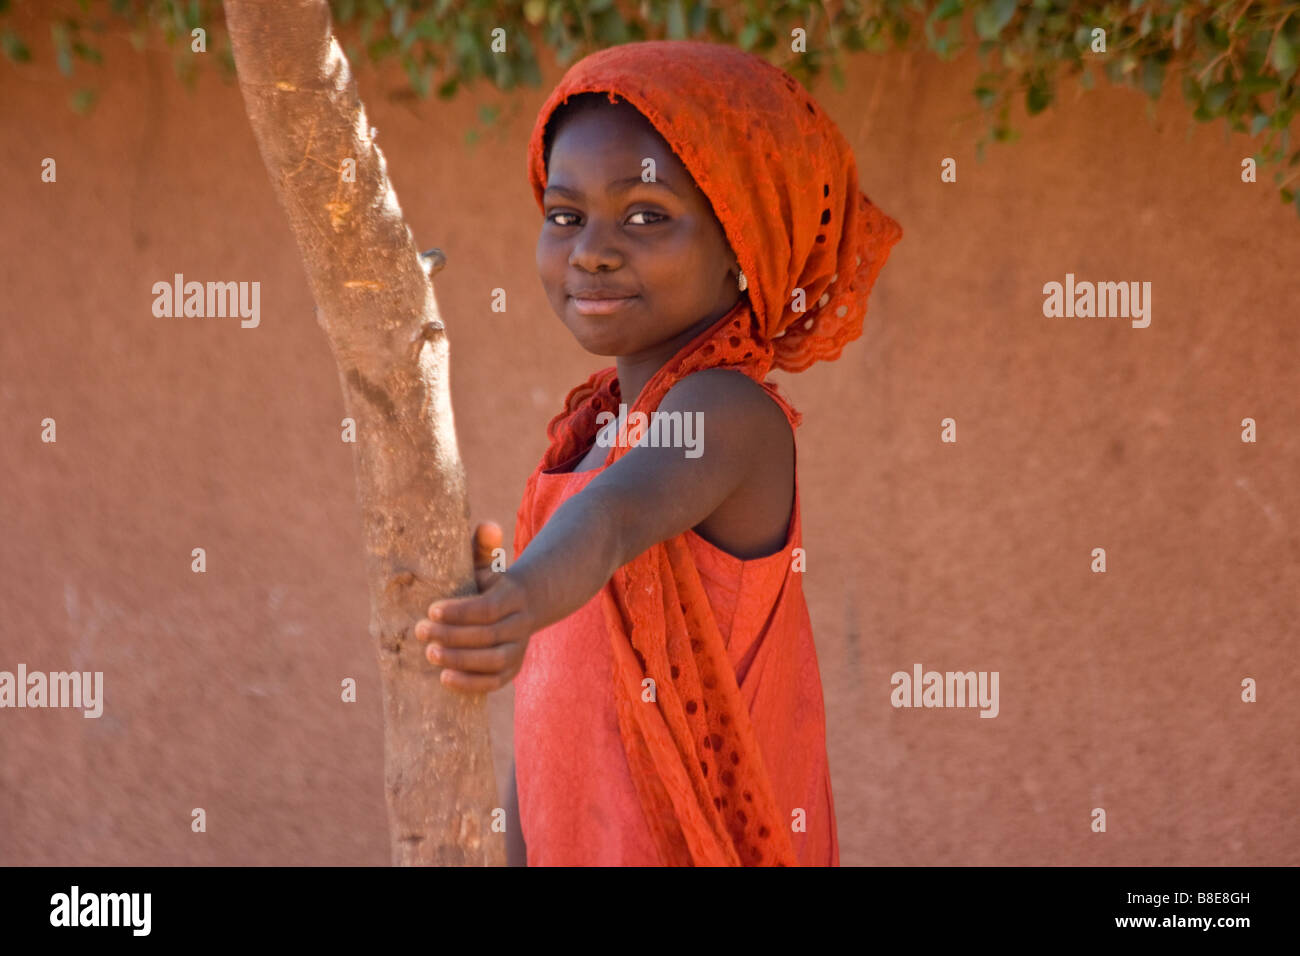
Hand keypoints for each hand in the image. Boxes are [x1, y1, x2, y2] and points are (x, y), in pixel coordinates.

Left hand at [414, 521, 533, 692]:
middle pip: (488, 635)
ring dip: (460, 660)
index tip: (431, 610)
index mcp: (513, 596)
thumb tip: (487, 526)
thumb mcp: (487, 562)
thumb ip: (483, 547)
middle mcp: (520, 624)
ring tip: (429, 653)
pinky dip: (470, 683)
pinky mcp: (512, 668)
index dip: (459, 612)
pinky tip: (444, 678)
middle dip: (451, 636)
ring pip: (494, 661)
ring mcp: (518, 648)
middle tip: (419, 631)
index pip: (487, 608)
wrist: (524, 604)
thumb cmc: (492, 582)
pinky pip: (495, 681)